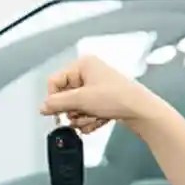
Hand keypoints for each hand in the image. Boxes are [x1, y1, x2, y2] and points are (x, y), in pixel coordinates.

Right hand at [39, 56, 167, 133]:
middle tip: (81, 114)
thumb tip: (43, 107)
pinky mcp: (102, 100)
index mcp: (83, 64)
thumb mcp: (82, 100)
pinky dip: (90, 120)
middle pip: (65, 96)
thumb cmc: (119, 98)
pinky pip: (86, 112)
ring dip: (82, 117)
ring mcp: (96, 87)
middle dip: (72, 111)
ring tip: (93, 118)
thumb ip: (58, 104)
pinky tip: (99, 121)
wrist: (142, 111)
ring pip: (75, 107)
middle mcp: (89, 73)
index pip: (55, 81)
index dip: (54, 99)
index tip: (56, 113)